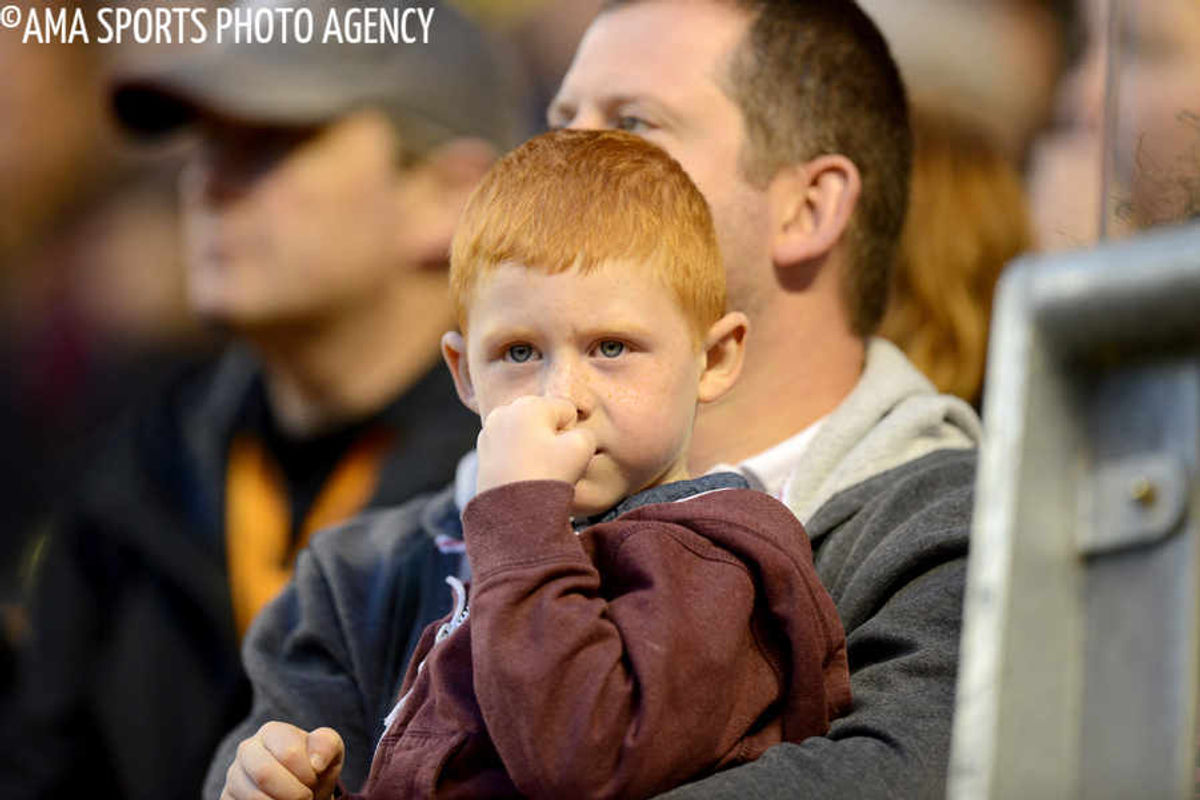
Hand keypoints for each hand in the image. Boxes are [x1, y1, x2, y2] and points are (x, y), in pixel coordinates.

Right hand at [220, 721, 343, 799]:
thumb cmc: (315, 768)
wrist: (303, 791)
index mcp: (271, 732)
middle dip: (294, 793)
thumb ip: (327, 746)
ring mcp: (233, 776)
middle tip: (306, 798)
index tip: (316, 779)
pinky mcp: (226, 798)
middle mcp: (247, 750)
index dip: (308, 773)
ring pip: (253, 797)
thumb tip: (315, 763)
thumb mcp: (329, 752)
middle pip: (264, 773)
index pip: (288, 753)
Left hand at [476, 395, 596, 493]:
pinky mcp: (482, 453)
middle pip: (543, 419)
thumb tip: (571, 437)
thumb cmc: (548, 475)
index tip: (563, 453)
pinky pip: (510, 449)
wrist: (513, 513)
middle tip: (549, 463)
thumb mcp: (583, 447)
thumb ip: (584, 432)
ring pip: (526, 434)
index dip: (573, 433)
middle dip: (551, 437)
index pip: (566, 410)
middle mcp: (504, 411)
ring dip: (535, 448)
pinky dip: (518, 458)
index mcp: (529, 404)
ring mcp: (488, 432)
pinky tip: (520, 476)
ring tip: (534, 471)